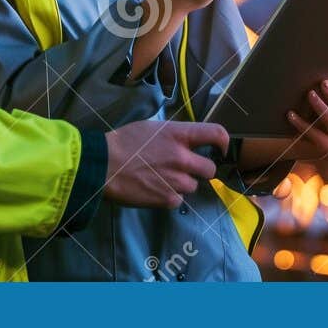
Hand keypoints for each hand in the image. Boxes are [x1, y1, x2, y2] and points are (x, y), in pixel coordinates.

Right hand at [102, 120, 229, 208]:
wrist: (103, 165)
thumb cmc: (123, 142)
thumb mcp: (152, 128)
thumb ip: (174, 135)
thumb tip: (186, 141)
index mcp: (179, 135)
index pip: (216, 133)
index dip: (223, 142)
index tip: (220, 149)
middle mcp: (182, 157)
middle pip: (210, 169)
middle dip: (201, 170)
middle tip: (185, 169)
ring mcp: (176, 180)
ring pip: (194, 186)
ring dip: (183, 184)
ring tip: (163, 179)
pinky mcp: (167, 199)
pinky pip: (179, 199)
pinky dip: (170, 196)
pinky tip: (155, 189)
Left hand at [282, 80, 327, 158]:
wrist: (305, 141)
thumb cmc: (317, 113)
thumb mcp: (326, 101)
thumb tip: (323, 79)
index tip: (325, 83)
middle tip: (319, 85)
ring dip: (320, 106)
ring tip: (309, 94)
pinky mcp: (327, 148)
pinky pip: (314, 134)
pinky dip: (302, 123)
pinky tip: (291, 114)